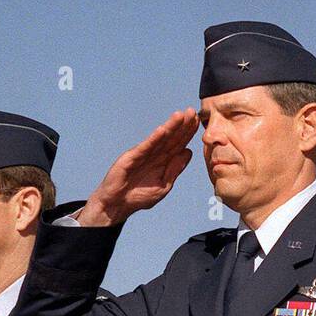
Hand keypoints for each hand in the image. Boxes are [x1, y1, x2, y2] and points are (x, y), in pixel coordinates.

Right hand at [77, 109, 198, 225]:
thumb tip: (188, 152)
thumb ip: (175, 169)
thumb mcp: (163, 185)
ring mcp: (142, 155)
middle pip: (171, 138)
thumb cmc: (139, 196)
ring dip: (170, 127)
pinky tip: (163, 130)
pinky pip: (145, 147)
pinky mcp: (132, 158)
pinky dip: (154, 139)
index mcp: (163, 162)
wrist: (117, 204)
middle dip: (182, 125)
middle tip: (193, 111)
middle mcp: (154, 155)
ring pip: (160, 139)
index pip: (178, 144)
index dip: (188, 133)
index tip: (198, 121)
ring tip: (181, 115)